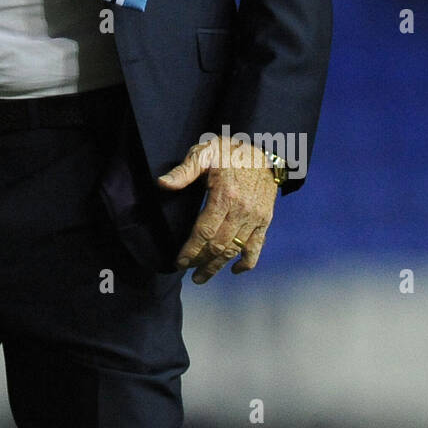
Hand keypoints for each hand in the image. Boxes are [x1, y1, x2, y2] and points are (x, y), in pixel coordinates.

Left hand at [157, 135, 278, 283]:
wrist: (264, 150)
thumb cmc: (229, 151)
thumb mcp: (205, 153)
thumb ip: (184, 171)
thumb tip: (162, 184)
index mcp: (224, 195)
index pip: (204, 232)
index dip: (190, 250)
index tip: (178, 263)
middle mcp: (241, 211)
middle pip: (218, 245)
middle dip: (200, 262)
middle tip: (187, 271)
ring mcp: (255, 218)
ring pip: (235, 250)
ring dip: (217, 266)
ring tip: (202, 277)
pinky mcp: (265, 221)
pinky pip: (256, 247)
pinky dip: (247, 262)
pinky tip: (234, 270)